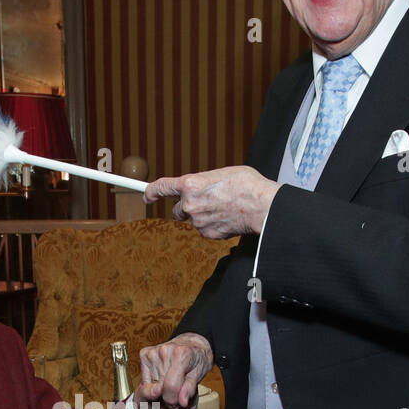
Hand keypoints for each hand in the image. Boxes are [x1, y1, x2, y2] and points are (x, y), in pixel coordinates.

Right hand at [138, 332, 213, 408]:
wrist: (191, 343)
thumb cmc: (197, 358)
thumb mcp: (199, 374)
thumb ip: (189, 390)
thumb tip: (182, 402)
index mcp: (182, 354)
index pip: (171, 386)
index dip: (174, 399)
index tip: (179, 402)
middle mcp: (165, 351)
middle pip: (161, 388)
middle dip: (168, 396)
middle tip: (177, 392)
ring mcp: (153, 352)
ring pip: (152, 385)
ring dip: (161, 390)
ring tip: (171, 381)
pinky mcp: (144, 354)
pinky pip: (146, 379)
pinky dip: (154, 382)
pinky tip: (163, 376)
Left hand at [145, 166, 278, 239]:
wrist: (261, 206)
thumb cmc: (246, 185)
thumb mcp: (219, 174)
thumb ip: (202, 182)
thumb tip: (198, 189)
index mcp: (190, 184)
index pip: (161, 187)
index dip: (151, 191)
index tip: (147, 195)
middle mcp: (189, 204)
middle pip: (177, 209)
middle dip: (186, 206)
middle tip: (204, 201)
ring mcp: (197, 221)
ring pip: (192, 220)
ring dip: (202, 215)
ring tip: (222, 207)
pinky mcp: (207, 234)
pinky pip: (204, 229)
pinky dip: (212, 225)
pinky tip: (226, 217)